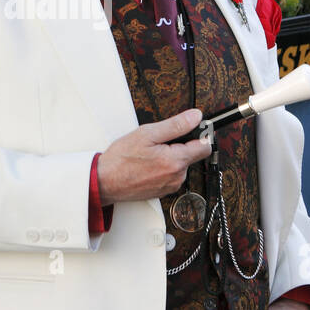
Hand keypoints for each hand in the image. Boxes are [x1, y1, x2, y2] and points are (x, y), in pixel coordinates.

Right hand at [96, 109, 211, 205]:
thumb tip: (195, 117)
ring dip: (170, 158)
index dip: (200, 134)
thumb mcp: (147, 134)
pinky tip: (148, 165)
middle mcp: (177, 177)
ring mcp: (170, 186)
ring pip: (180, 166)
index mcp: (176, 161)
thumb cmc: (121, 159)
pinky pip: (171, 176)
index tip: (193, 129)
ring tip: (149, 155)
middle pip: (191, 156)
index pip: (205, 147)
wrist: (104, 181)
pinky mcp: (163, 192)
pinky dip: (163, 168)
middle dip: (179, 146)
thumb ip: (175, 125)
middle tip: (158, 142)